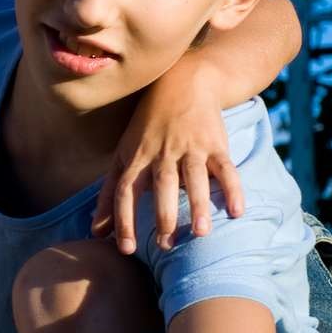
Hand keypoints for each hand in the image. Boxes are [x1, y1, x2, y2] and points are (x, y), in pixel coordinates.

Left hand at [93, 66, 244, 253]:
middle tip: (165, 245)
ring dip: (198, 205)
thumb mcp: (124, 154)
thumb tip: (95, 231)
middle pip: (160, 185)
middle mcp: (161, 152)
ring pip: (194, 178)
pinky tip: (236, 212)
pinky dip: (232, 189)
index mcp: (136, 156)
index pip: (126, 190)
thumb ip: (110, 193)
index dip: (123, 218)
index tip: (126, 249)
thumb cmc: (147, 127)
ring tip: (202, 233)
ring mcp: (189, 147)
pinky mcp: (215, 144)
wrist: (182, 83)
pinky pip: (225, 168)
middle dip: (162, 215)